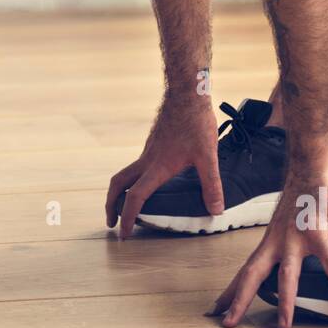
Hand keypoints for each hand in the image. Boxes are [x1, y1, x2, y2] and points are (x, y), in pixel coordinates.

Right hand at [106, 97, 219, 239]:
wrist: (186, 94)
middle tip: (111, 221)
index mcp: (157, 167)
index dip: (128, 218)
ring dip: (122, 191)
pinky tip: (151, 180)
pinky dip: (135, 178)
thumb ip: (211, 185)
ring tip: (128, 205)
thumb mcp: (207, 156)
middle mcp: (147, 159)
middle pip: (118, 184)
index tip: (124, 234)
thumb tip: (215, 210)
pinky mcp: (154, 142)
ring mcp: (148, 150)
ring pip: (126, 173)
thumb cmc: (195, 122)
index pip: (136, 197)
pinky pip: (138, 164)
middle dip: (111, 204)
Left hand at [212, 158, 327, 327]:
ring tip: (284, 327)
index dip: (232, 290)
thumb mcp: (290, 220)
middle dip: (238, 300)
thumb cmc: (304, 191)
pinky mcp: (318, 230)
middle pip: (253, 275)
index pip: (246, 270)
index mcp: (270, 240)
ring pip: (287, 275)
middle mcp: (277, 240)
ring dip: (284, 302)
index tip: (216, 309)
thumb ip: (290, 239)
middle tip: (227, 324)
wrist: (311, 160)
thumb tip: (294, 254)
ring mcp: (296, 236)